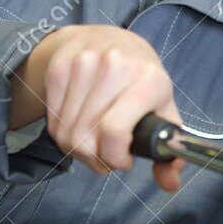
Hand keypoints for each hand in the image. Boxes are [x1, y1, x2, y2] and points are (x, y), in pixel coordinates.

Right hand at [9, 24, 184, 191]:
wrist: (109, 39)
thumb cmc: (140, 79)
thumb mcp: (163, 108)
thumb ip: (170, 151)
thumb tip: (170, 184)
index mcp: (149, 80)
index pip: (115, 132)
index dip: (115, 157)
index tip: (122, 161)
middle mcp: (116, 67)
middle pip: (86, 138)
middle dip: (95, 158)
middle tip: (105, 155)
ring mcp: (84, 63)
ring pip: (65, 133)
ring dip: (77, 149)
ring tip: (93, 141)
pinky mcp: (60, 67)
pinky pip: (52, 120)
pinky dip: (63, 134)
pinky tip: (79, 125)